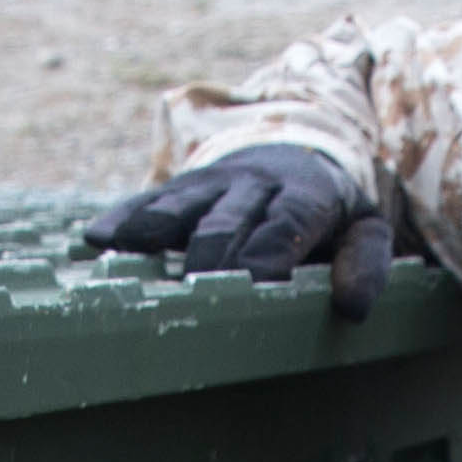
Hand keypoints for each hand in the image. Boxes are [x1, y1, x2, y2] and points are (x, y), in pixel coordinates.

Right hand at [81, 145, 398, 316]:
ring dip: (155, 229)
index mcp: (305, 193)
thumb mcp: (362, 228)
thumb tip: (355, 308)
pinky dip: (122, 219)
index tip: (258, 280)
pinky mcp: (178, 191)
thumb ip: (366, 262)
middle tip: (195, 290)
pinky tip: (95, 238)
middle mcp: (253, 184)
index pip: (289, 218)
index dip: (272, 246)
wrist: (290, 153)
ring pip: (183, 205)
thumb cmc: (329, 212)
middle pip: (228, 218)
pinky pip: (148, 203)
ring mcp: (210, 186)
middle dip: (211, 251)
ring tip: (124, 252)